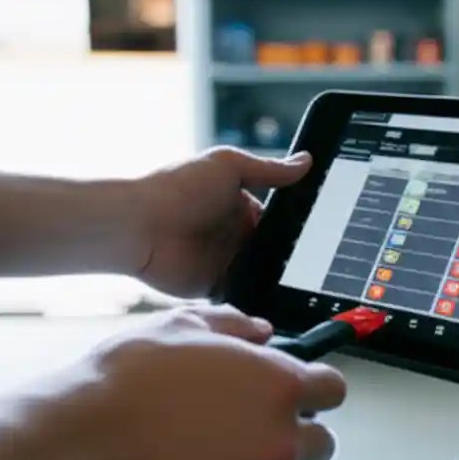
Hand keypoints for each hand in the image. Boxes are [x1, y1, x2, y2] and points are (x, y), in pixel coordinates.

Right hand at [32, 304, 345, 459]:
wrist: (80, 448)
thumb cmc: (125, 383)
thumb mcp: (178, 327)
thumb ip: (232, 324)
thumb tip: (261, 332)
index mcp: (278, 384)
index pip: (333, 390)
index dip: (315, 389)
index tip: (297, 393)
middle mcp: (280, 438)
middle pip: (322, 445)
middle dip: (295, 435)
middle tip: (250, 428)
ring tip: (212, 459)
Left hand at [132, 147, 312, 296]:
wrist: (138, 226)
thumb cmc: (177, 187)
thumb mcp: (228, 165)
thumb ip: (269, 169)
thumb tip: (306, 161)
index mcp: (237, 204)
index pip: (275, 219)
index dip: (294, 226)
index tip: (319, 234)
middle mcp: (231, 234)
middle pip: (270, 249)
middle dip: (287, 256)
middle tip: (316, 264)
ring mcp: (222, 262)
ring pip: (260, 273)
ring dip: (273, 276)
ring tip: (302, 283)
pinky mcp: (211, 287)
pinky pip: (242, 294)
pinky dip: (255, 296)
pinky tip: (275, 298)